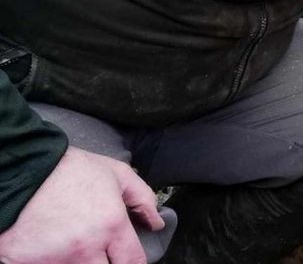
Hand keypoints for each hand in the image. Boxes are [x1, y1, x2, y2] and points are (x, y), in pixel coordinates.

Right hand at [0, 146, 163, 263]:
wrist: (25, 170)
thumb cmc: (71, 170)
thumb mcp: (117, 174)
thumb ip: (142, 199)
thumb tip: (156, 222)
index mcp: (111, 225)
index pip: (133, 262)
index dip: (133, 262)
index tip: (128, 258)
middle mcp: (86, 247)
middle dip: (107, 263)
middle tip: (101, 250)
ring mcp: (57, 259)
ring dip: (80, 261)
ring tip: (73, 242)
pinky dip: (53, 261)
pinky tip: (53, 247)